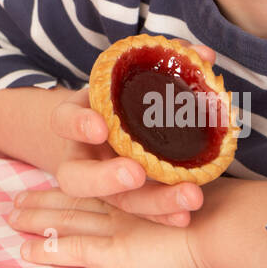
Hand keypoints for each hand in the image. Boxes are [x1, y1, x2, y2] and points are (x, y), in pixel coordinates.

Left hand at [8, 190, 226, 267]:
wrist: (232, 226)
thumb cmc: (224, 211)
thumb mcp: (191, 188)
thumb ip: (173, 180)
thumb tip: (182, 167)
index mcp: (137, 184)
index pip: (96, 179)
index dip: (74, 179)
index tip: (51, 182)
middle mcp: (121, 200)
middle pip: (73, 197)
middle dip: (43, 201)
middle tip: (15, 204)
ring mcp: (116, 224)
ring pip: (66, 218)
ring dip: (38, 219)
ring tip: (11, 219)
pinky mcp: (116, 250)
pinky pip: (74, 250)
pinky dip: (49, 252)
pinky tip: (26, 251)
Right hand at [48, 42, 217, 226]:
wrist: (109, 123)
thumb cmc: (119, 96)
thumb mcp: (125, 76)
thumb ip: (160, 63)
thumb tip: (202, 52)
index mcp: (75, 120)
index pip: (64, 121)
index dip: (78, 125)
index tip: (100, 127)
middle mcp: (83, 157)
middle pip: (77, 178)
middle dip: (105, 179)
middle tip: (136, 173)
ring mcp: (104, 184)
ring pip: (118, 202)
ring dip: (154, 203)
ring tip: (189, 196)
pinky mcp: (128, 200)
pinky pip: (143, 214)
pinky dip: (166, 214)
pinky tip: (187, 215)